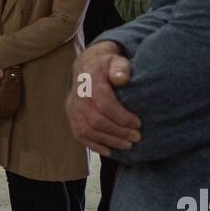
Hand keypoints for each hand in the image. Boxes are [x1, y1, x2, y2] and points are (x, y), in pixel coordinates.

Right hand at [65, 41, 141, 156]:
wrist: (87, 65)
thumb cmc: (106, 64)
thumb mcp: (116, 59)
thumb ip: (120, 67)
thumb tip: (122, 78)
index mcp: (89, 81)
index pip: (104, 104)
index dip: (121, 117)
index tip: (138, 123)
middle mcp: (78, 96)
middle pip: (96, 120)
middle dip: (118, 132)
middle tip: (136, 137)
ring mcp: (72, 108)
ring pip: (87, 130)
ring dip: (109, 140)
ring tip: (128, 145)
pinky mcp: (71, 116)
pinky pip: (79, 135)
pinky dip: (94, 145)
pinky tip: (109, 151)